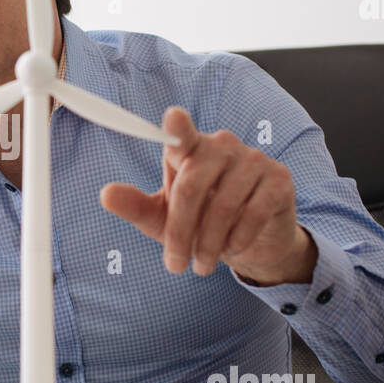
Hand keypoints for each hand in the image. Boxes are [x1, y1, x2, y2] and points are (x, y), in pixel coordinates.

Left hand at [99, 106, 315, 284]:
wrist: (251, 243)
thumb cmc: (200, 224)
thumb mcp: (163, 219)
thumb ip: (135, 206)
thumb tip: (105, 194)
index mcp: (190, 150)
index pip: (181, 134)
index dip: (178, 126)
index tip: (173, 117)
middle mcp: (222, 146)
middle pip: (192, 186)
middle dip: (180, 232)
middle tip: (175, 265)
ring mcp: (253, 159)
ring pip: (223, 206)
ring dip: (209, 244)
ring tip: (201, 265)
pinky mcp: (278, 179)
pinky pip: (254, 212)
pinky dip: (238, 238)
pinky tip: (233, 248)